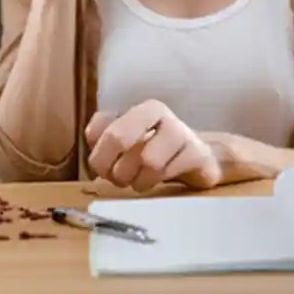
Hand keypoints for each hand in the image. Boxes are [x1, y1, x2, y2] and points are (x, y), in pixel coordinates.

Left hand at [85, 101, 222, 191]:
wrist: (201, 159)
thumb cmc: (157, 148)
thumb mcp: (127, 136)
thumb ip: (103, 131)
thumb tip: (92, 137)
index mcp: (144, 110)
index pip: (107, 131)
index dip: (100, 158)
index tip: (103, 170)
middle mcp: (163, 116)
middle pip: (120, 139)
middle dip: (114, 167)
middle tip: (119, 179)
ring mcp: (183, 134)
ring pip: (147, 161)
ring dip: (137, 180)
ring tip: (138, 182)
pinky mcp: (198, 155)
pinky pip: (167, 173)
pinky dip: (155, 183)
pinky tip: (155, 182)